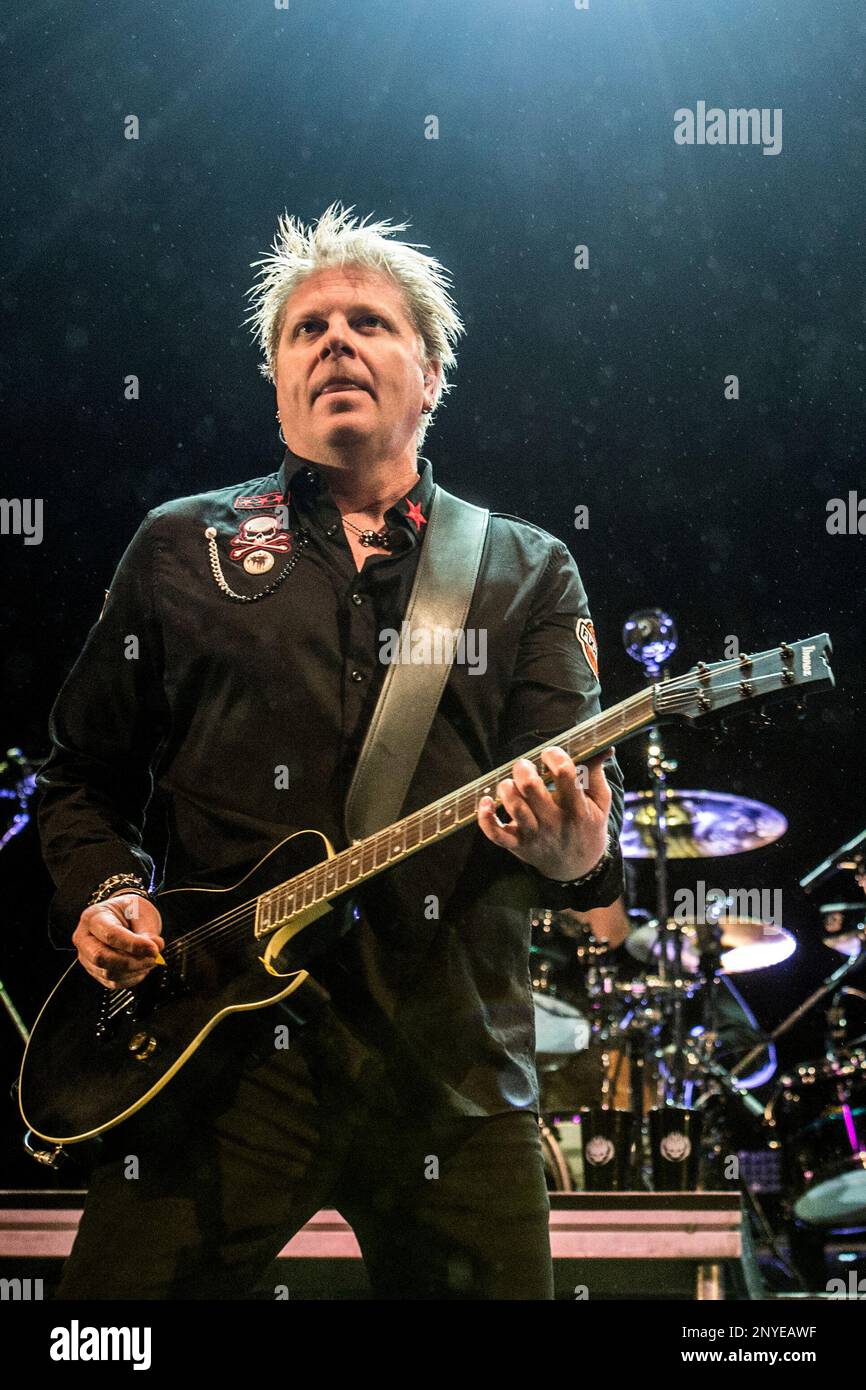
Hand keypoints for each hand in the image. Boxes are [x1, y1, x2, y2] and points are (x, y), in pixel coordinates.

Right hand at [73, 892, 164, 989]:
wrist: (124, 917)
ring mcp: (86, 957)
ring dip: (134, 970)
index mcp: (93, 917)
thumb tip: (155, 948)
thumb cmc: (130, 911)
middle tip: (154, 957)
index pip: (110, 935)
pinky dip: (132, 978)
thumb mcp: (140, 912)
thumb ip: (147, 931)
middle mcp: (84, 938)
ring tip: (150, 960)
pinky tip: (142, 967)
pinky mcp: (94, 971)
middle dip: (132, 961)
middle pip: (101, 957)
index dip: (134, 945)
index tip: (154, 949)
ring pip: (108, 973)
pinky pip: (112, 982)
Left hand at [477, 745, 613, 880]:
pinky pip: (496, 834)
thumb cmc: (587, 825)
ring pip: (514, 808)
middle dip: (523, 769)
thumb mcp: (599, 802)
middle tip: (524, 766)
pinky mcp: (518, 844)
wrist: (577, 866)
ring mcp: (534, 834)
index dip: (555, 756)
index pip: (566, 774)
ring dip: (506, 789)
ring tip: (509, 784)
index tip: (549, 753)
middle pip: (532, 788)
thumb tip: (605, 747)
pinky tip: (485, 802)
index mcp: (577, 807)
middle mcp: (554, 821)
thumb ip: (596, 773)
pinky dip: (486, 818)